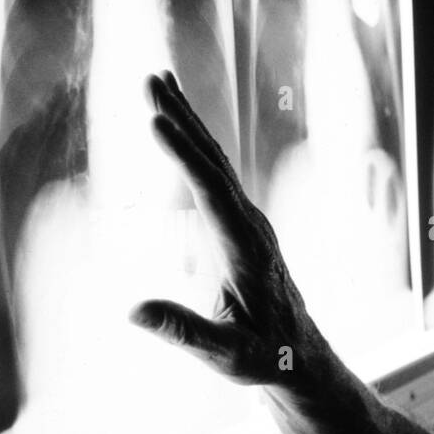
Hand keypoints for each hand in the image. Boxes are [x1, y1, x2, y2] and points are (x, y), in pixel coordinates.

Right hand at [130, 70, 328, 390]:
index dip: (183, 156)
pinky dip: (196, 143)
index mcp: (246, 250)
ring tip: (160, 81)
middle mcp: (252, 226)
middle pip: (214, 163)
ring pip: (217, 161)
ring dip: (188, 120)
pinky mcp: (244, 224)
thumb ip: (184, 332)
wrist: (299, 354)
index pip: (211, 193)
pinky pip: (218, 174)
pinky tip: (181, 125)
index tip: (155, 120)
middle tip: (150, 78)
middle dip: (182, 119)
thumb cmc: (264, 356)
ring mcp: (250, 221)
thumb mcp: (226, 354)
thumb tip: (134, 311)